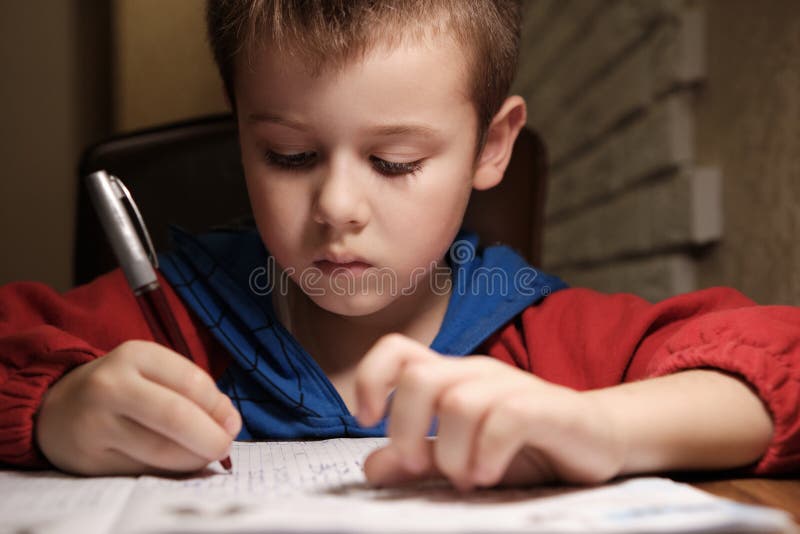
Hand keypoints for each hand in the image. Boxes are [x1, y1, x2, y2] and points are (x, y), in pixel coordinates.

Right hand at [35, 340, 240, 474]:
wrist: (56, 408)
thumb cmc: (122, 386)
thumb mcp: (153, 372)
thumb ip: (194, 390)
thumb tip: (229, 423)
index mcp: (134, 355)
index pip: (192, 382)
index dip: (219, 408)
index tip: (232, 423)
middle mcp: (111, 386)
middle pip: (176, 417)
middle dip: (211, 437)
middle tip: (224, 446)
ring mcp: (96, 425)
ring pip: (162, 451)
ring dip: (195, 458)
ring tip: (204, 456)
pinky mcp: (90, 461)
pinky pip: (145, 471)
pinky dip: (170, 471)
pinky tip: (176, 464)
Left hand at [355, 334, 625, 490]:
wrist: (600, 440)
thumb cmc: (526, 446)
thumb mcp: (463, 456)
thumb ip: (419, 458)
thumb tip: (371, 468)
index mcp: (451, 377)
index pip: (396, 351)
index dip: (369, 379)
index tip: (367, 420)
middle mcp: (477, 373)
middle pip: (418, 378)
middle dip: (406, 430)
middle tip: (421, 467)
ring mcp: (511, 386)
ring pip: (457, 402)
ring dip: (450, 453)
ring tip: (465, 478)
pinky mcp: (545, 407)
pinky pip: (504, 418)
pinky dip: (487, 454)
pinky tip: (489, 474)